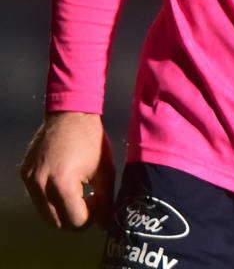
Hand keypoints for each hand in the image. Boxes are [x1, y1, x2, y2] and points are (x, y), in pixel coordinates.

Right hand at [20, 112, 114, 229]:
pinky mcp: (25, 174)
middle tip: (89, 201)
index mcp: (62, 184)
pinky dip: (51, 198)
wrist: (71, 112)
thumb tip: (106, 224)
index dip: (92, 216)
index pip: (76, 221)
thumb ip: (106, 200)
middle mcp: (41, 185)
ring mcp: (30, 180)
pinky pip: (38, 198)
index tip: (98, 201)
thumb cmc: (90, 138)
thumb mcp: (104, 170)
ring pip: (46, 214)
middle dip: (76, 218)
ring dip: (63, 210)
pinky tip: (65, 182)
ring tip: (77, 191)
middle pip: (58, 223)